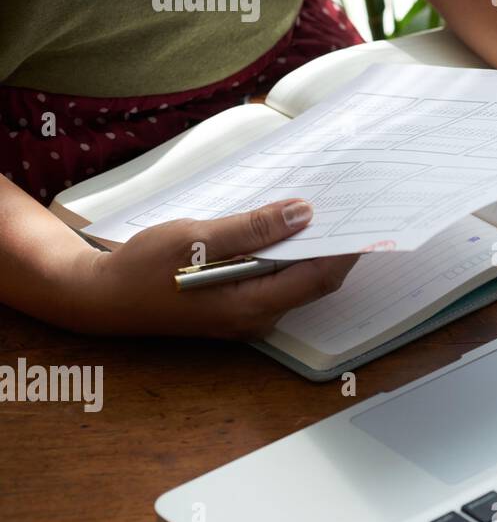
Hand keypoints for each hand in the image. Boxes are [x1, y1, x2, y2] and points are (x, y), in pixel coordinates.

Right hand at [75, 200, 358, 338]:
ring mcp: (249, 314)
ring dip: (314, 246)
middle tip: (356, 203)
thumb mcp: (195, 239)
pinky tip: (291, 224)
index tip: (370, 217)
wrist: (101, 296)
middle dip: (337, 244)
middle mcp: (257, 317)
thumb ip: (252, 228)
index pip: (320, 278)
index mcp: (250, 305)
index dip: (349, 249)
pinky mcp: (239, 305)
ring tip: (329, 207)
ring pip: (298, 279)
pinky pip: (278, 278)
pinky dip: (290, 252)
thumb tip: (303, 213)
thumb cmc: (142, 268)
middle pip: (315, 280)